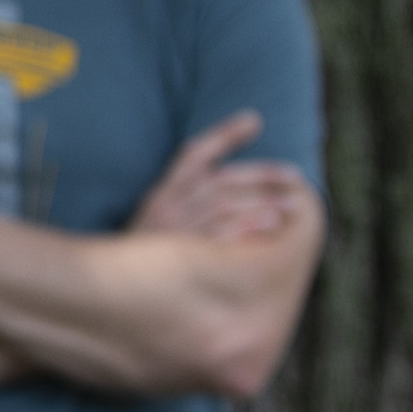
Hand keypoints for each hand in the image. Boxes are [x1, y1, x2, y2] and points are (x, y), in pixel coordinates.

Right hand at [131, 112, 312, 241]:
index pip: (193, 154)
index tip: (254, 120)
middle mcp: (166, 207)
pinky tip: (270, 228)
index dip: (223, 134)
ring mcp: (173, 232)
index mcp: (161, 193)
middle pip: (219, 181)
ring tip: (290, 207)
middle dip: (260, 177)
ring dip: (260, 204)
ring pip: (222, 206)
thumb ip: (189, 190)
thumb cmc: (150, 250)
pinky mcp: (182, 258)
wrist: (117, 290)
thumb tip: (233, 159)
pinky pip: (220, 239)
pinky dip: (247, 230)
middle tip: (294, 179)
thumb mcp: (160, 214)